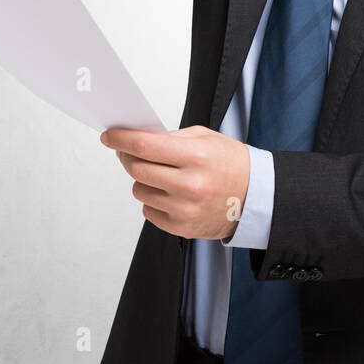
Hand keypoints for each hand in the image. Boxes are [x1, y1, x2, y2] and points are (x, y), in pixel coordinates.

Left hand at [101, 125, 250, 240]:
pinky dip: (153, 199)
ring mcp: (185, 209)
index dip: (121, 139)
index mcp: (196, 156)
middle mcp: (190, 185)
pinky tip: (170, 193)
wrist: (255, 197)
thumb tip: (136, 139)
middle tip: (129, 152)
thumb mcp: (205, 139)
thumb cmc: (230, 164)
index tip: (109, 136)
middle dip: (127, 157)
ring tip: (163, 175)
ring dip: (143, 180)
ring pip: (139, 190)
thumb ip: (170, 138)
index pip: (146, 146)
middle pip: (137, 169)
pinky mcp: (182, 228)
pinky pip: (148, 210)